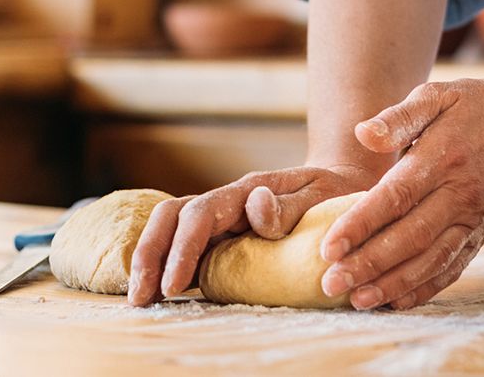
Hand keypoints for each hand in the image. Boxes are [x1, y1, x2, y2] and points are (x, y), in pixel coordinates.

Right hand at [126, 163, 380, 305]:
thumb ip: (289, 205)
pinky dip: (164, 266)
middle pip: (171, 216)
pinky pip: (183, 246)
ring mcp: (220, 219)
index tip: (175, 284)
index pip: (200, 213)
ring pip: (170, 228)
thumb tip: (256, 208)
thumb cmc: (334, 194)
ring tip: (140, 300)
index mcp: (246, 190)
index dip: (184, 248)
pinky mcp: (221, 237)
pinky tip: (156, 292)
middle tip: (142, 298)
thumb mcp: (321, 195)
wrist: (343, 184)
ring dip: (149, 260)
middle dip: (151, 254)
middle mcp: (225, 201)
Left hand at [317, 76, 483, 310]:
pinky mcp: (478, 236)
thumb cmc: (470, 108)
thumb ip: (398, 117)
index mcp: (442, 158)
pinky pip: (451, 269)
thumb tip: (363, 134)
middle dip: (369, 264)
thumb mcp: (436, 95)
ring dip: (392, 284)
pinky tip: (394, 302)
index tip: (329, 246)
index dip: (361, 224)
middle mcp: (459, 195)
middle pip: (410, 237)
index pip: (396, 197)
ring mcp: (472, 220)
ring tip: (356, 300)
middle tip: (331, 282)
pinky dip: (423, 289)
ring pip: (430, 261)